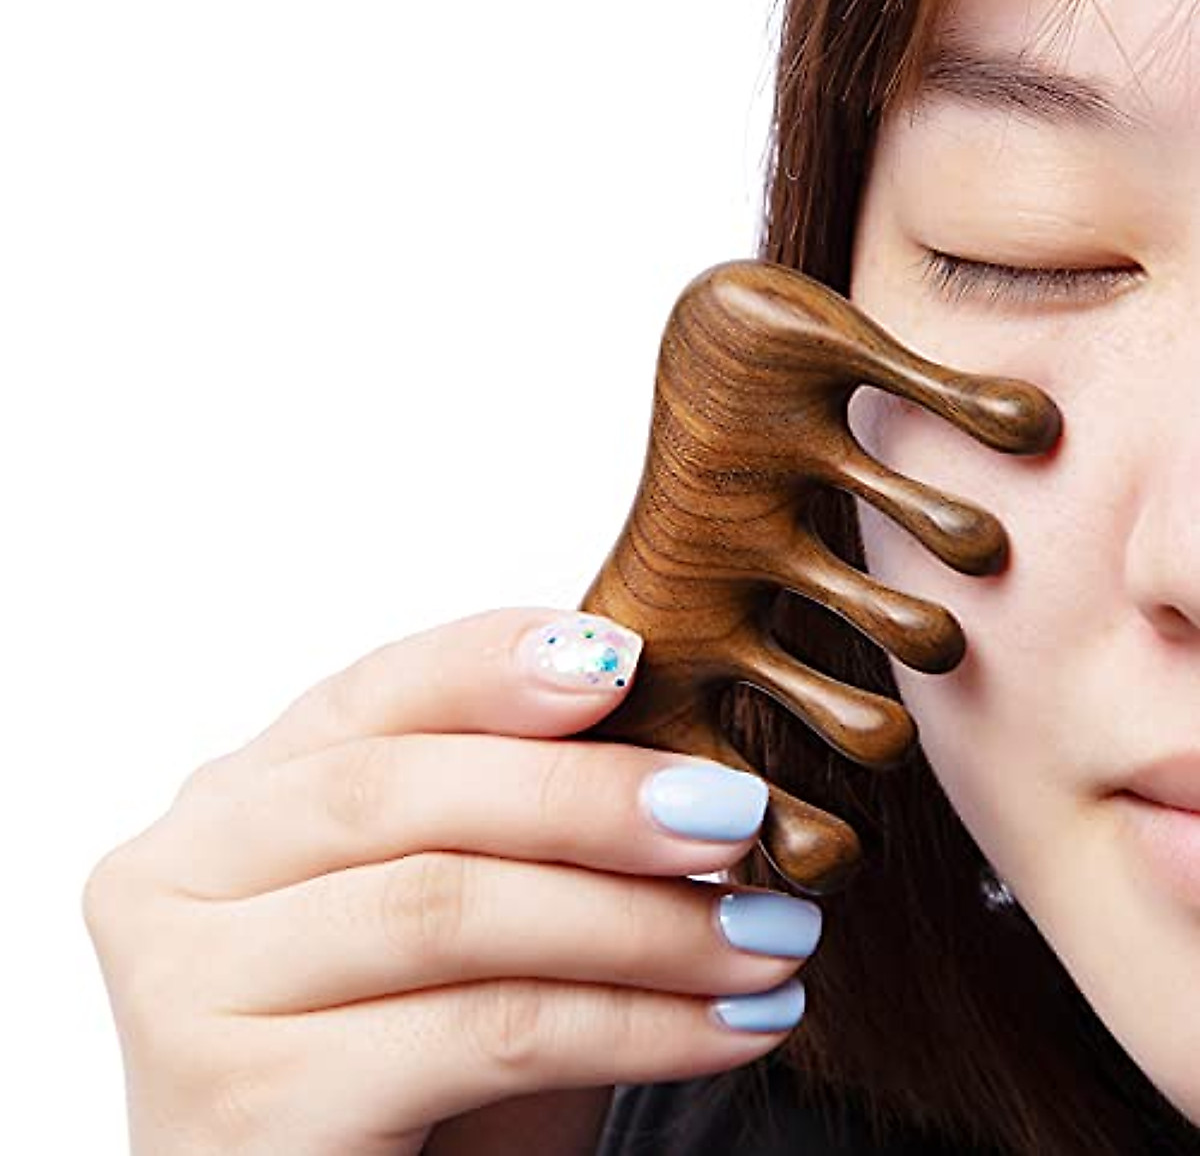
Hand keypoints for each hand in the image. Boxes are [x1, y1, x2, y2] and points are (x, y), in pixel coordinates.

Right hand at [81, 607, 820, 1154]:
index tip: (631, 658)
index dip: (494, 664)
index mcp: (233, 804)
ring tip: (769, 934)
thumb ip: (514, 826)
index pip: (368, 696)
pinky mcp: (241, 1105)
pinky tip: (729, 1026)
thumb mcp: (460, 920)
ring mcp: (186, 991)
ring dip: (638, 918)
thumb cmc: (407, 1063)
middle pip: (397, 790)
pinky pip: (480, 1030)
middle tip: (734, 808)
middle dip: (586, 794)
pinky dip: (630, 1023)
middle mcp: (179, 877)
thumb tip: (669, 746)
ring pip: (446, 906)